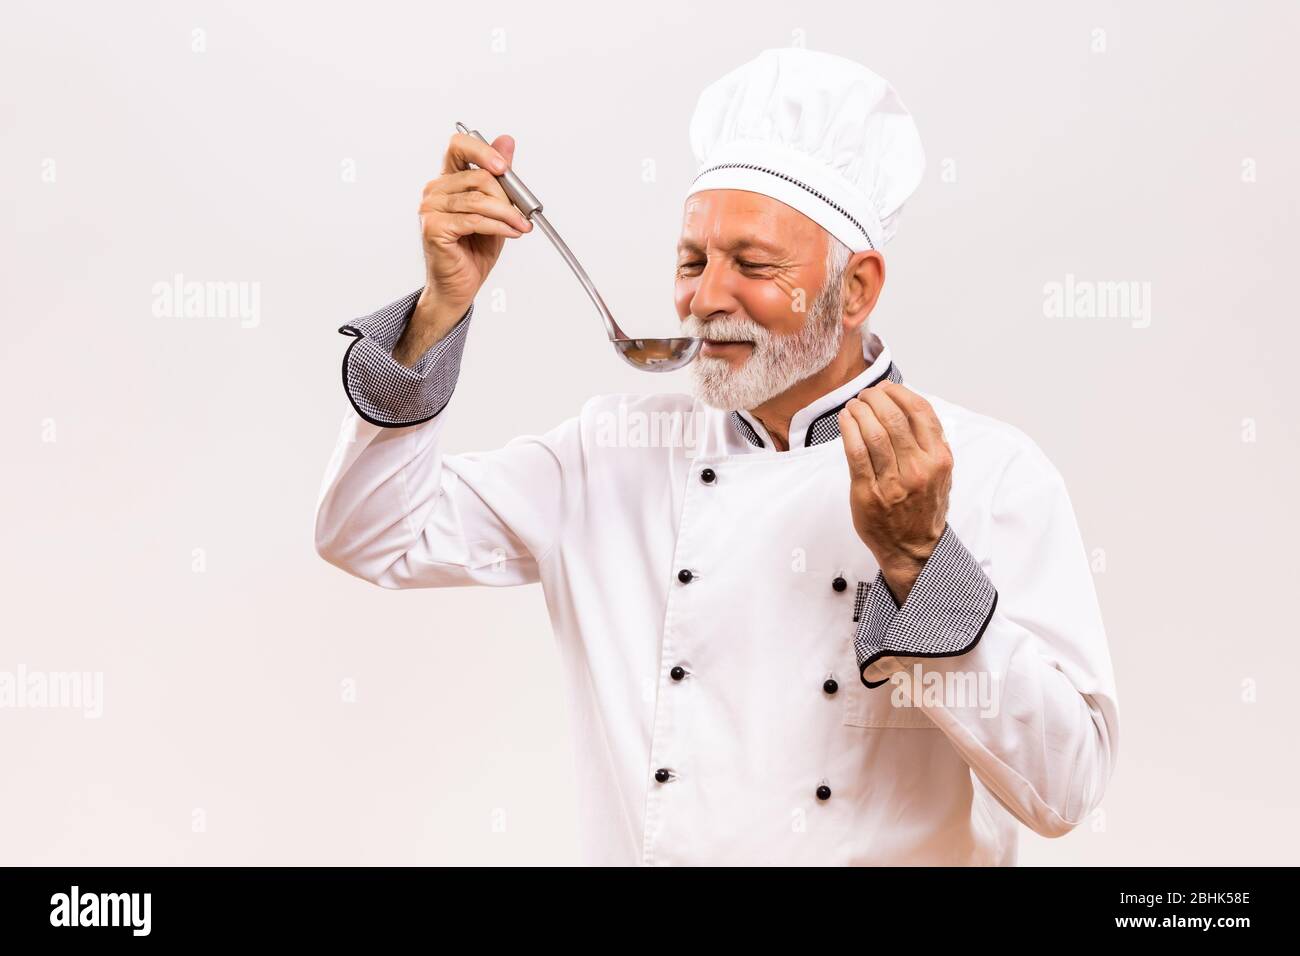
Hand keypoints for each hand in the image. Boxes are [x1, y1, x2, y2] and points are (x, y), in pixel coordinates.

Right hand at [394, 132, 533, 364]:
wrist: (460, 286)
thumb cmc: (475, 249)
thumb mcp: (496, 208)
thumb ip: (500, 177)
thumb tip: (507, 141)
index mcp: (447, 180)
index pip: (458, 146)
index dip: (482, 151)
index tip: (504, 166)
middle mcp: (434, 191)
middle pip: (478, 177)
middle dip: (507, 196)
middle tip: (523, 214)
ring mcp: (430, 208)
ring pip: (478, 200)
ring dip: (508, 214)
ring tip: (521, 227)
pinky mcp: (433, 228)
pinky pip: (474, 220)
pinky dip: (498, 226)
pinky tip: (511, 233)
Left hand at [837, 381, 952, 602]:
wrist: (914, 548)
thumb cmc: (924, 508)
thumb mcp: (940, 473)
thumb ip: (929, 442)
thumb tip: (906, 405)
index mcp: (939, 459)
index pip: (920, 412)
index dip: (900, 393)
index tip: (887, 388)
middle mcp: (919, 468)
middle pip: (894, 417)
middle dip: (875, 398)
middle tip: (866, 395)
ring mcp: (894, 481)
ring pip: (874, 432)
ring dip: (860, 411)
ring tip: (854, 405)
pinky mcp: (869, 492)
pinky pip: (856, 452)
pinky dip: (848, 429)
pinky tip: (845, 420)